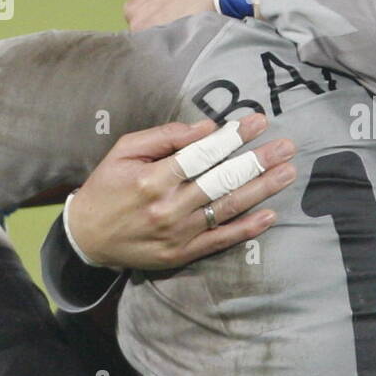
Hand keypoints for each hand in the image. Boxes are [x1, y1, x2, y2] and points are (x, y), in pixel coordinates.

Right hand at [66, 114, 295, 269]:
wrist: (88, 237)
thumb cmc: (107, 186)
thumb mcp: (125, 151)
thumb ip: (165, 137)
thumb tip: (207, 127)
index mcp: (152, 179)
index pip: (202, 154)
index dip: (233, 137)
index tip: (258, 122)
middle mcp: (168, 208)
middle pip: (222, 180)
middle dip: (258, 161)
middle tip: (287, 146)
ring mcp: (178, 234)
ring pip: (227, 208)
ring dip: (262, 190)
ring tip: (288, 172)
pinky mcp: (183, 254)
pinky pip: (221, 240)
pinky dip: (247, 229)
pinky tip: (270, 215)